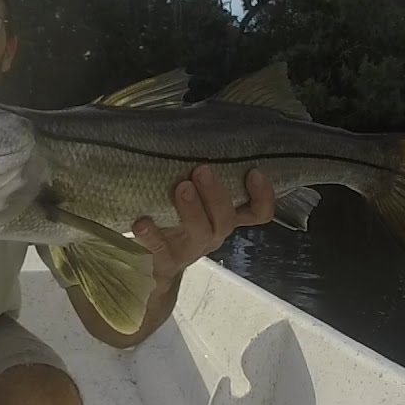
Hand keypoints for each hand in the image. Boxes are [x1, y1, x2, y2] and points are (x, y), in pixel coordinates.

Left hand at [132, 166, 274, 294]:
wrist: (151, 269)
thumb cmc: (173, 222)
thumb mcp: (191, 201)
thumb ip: (196, 179)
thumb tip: (190, 135)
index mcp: (222, 219)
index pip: (256, 213)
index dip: (262, 196)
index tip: (254, 172)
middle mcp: (211, 234)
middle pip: (226, 220)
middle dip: (217, 194)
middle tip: (202, 170)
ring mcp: (188, 249)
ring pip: (200, 233)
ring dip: (193, 209)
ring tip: (182, 187)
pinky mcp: (163, 261)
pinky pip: (160, 249)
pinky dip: (151, 235)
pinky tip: (142, 222)